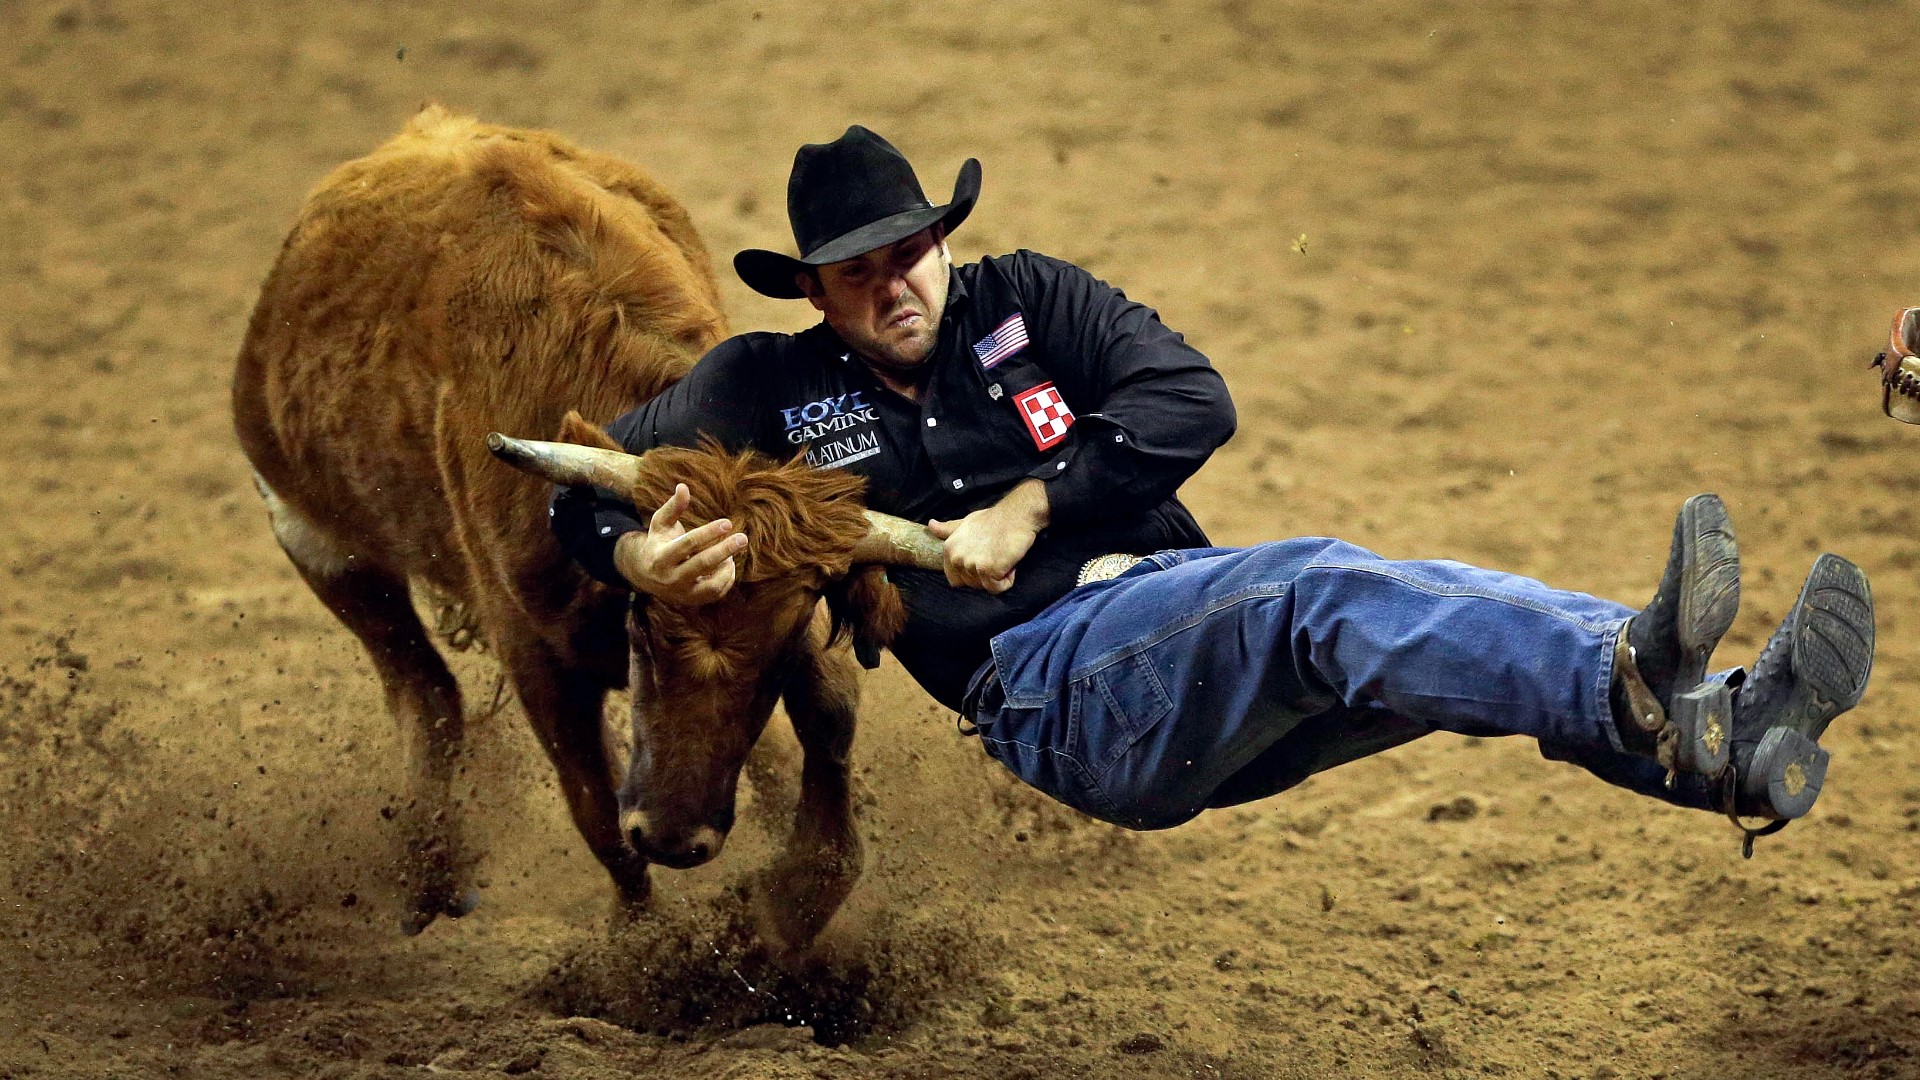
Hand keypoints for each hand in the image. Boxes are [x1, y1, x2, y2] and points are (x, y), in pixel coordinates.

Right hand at [612, 483, 746, 604]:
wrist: (646, 575)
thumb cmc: (658, 542)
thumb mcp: (661, 523)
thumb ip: (673, 507)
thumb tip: (683, 486)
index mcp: (661, 557)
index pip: (689, 544)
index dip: (709, 532)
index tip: (728, 522)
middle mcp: (671, 578)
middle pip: (703, 564)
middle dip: (725, 550)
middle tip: (743, 538)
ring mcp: (682, 593)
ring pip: (712, 585)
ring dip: (727, 568)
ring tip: (732, 554)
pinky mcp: (692, 601)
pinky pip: (716, 593)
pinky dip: (726, 580)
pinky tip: (729, 565)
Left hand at [927, 479, 1049, 593]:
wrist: (1015, 515)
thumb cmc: (993, 519)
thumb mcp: (965, 523)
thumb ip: (948, 530)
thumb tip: (930, 525)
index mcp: (949, 549)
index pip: (955, 579)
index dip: (971, 574)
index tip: (984, 560)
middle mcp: (957, 558)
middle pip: (971, 585)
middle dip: (986, 576)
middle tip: (996, 555)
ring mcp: (973, 564)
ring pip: (984, 587)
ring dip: (997, 577)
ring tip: (1002, 557)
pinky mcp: (989, 570)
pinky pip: (997, 588)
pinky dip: (1006, 581)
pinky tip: (1010, 564)